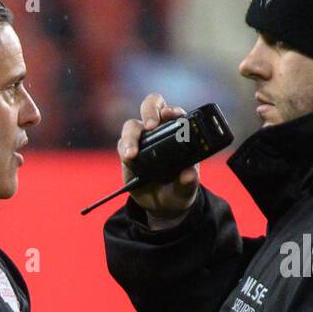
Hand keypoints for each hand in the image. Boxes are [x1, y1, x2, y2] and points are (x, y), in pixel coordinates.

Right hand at [120, 93, 198, 225]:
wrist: (162, 205)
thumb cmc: (179, 189)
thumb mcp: (187, 188)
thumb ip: (189, 181)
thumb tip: (189, 174)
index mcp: (179, 132)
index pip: (175, 113)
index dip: (172, 110)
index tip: (170, 115)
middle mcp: (159, 131)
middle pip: (152, 106)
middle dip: (150, 110)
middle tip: (151, 125)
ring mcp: (142, 139)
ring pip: (132, 126)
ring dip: (132, 136)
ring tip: (133, 154)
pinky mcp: (127, 152)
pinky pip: (122, 144)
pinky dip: (125, 149)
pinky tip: (129, 159)